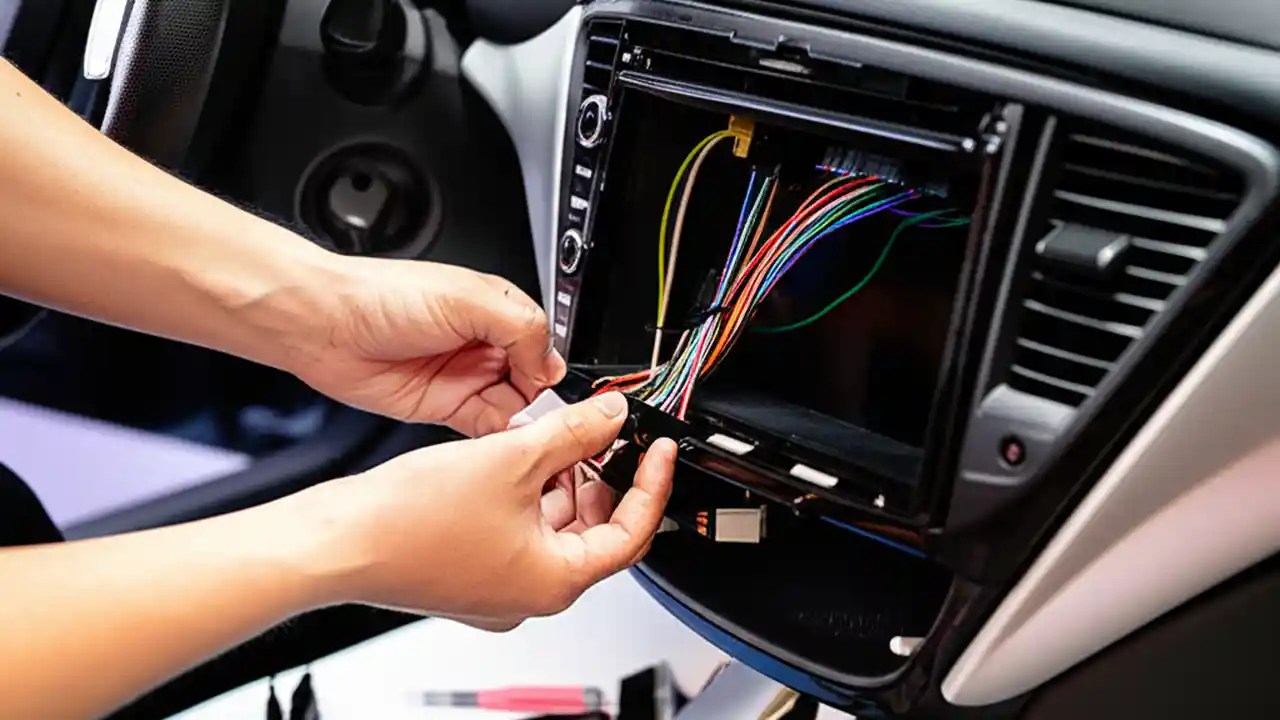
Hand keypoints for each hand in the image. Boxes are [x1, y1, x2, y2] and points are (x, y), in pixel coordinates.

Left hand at [281, 256, 565, 436]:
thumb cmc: (383, 297)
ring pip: (513, 406)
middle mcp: (483, 344)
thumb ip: (522, 328)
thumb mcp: (469, 300)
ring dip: (520, 419)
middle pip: (533, 379)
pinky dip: (497, 436)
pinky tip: (499, 436)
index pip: (543, 344)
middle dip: (540, 398)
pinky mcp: (444, 406)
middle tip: (538, 412)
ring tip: (519, 425)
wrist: (325, 325)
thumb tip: (551, 364)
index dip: (548, 366)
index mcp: (496, 309)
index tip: (551, 387)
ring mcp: (464, 376)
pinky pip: (484, 426)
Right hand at [290, 392, 675, 628]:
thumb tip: (611, 417)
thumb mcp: (512, 457)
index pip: (632, 533)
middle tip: (608, 436)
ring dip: (564, 484)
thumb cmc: (409, 521)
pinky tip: (517, 457)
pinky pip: (519, 533)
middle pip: (595, 533)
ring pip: (555, 530)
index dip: (651, 484)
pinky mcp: (470, 573)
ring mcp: (498, 588)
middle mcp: (530, 595)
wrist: (337, 541)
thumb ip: (574, 434)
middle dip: (604, 479)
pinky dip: (529, 496)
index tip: (658, 449)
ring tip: (559, 439)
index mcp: (555, 582)